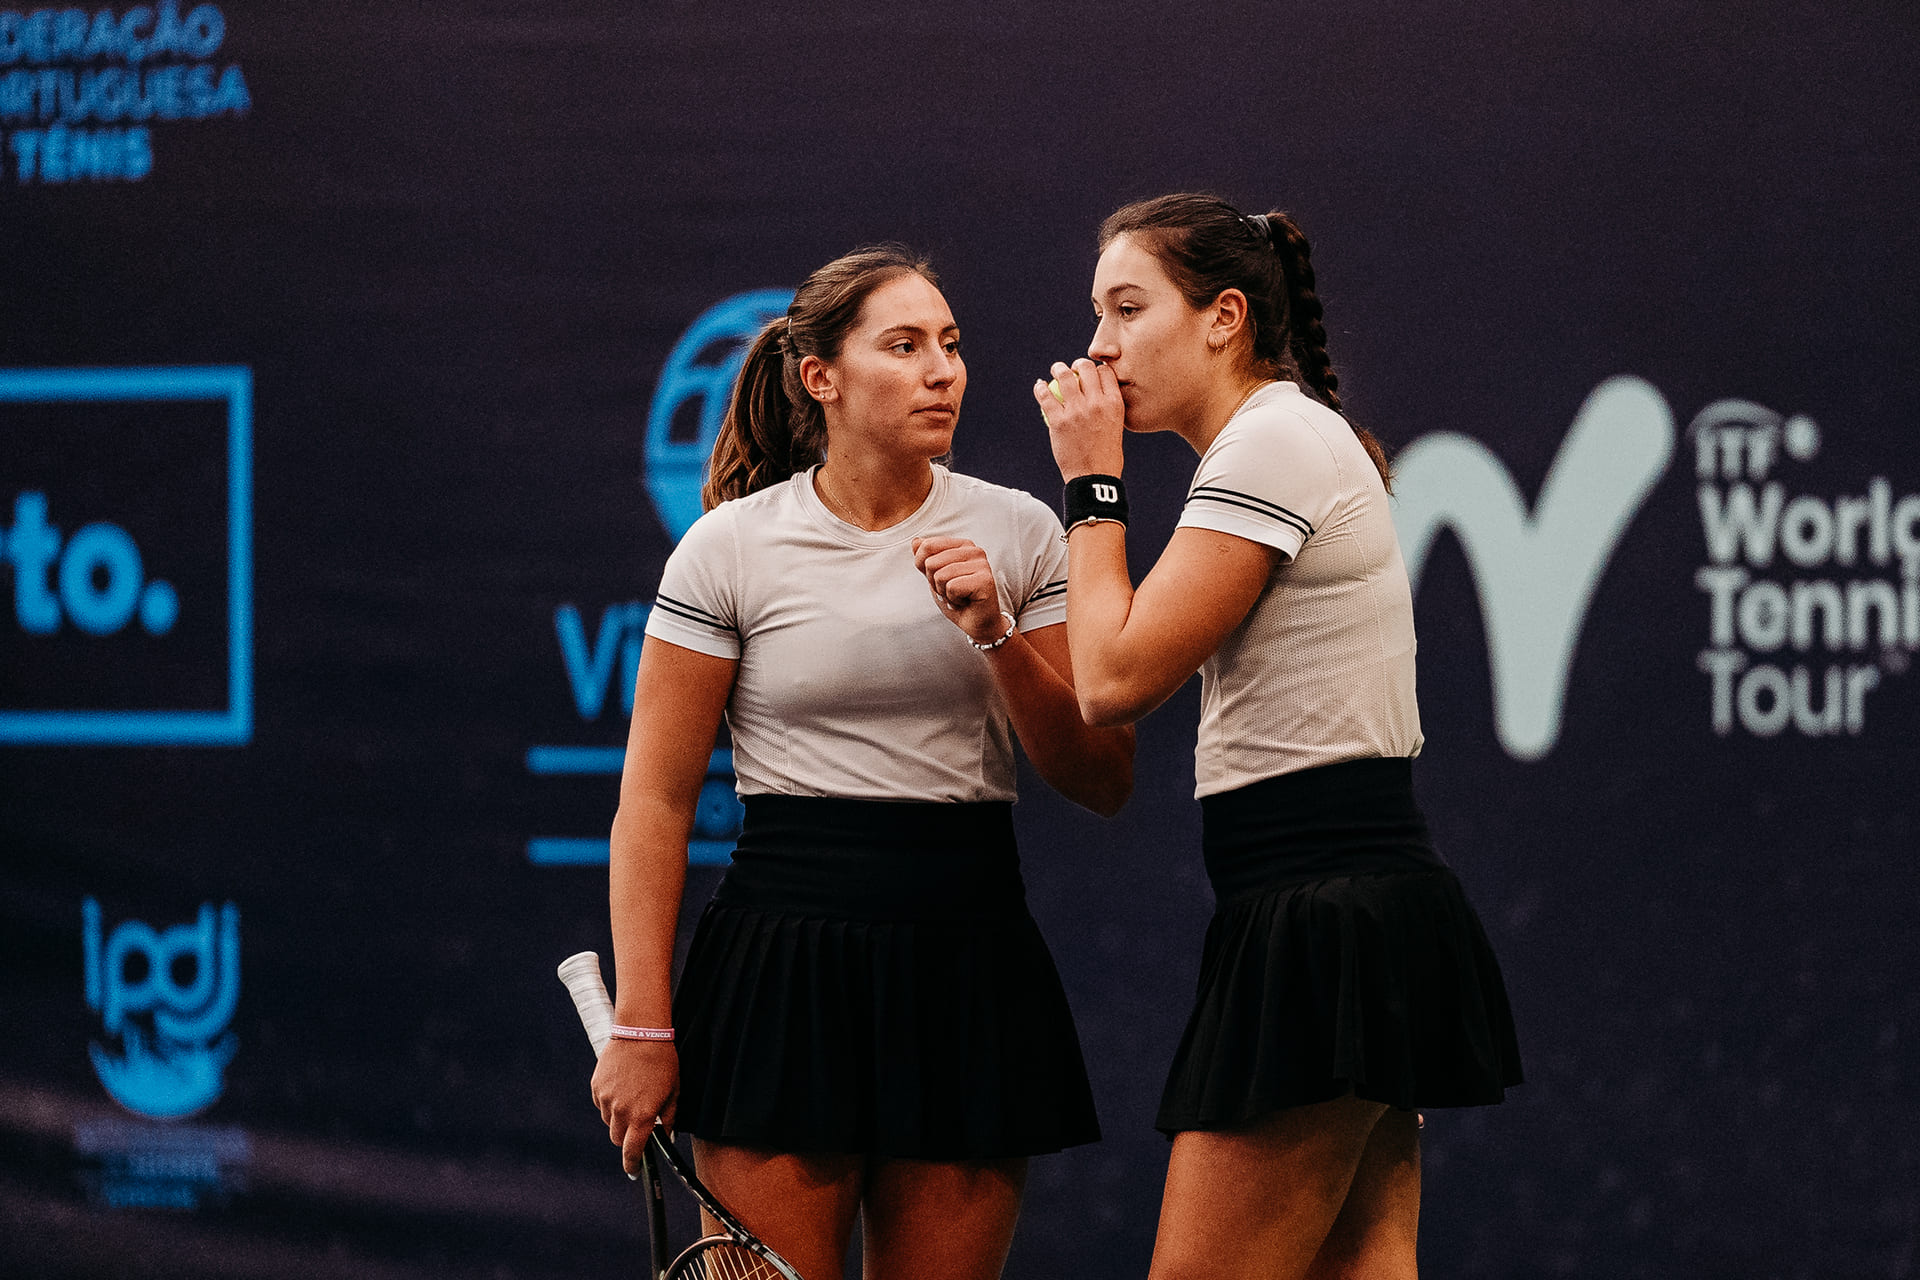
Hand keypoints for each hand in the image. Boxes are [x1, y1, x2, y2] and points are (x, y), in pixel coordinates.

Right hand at [590, 1040, 678, 1175]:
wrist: (641, 1033)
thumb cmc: (662, 1062)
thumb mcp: (674, 1092)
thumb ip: (669, 1119)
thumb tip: (666, 1136)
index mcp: (642, 1116)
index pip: (632, 1151)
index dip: (633, 1164)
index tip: (634, 1170)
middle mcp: (621, 1111)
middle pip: (618, 1138)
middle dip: (627, 1137)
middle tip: (638, 1122)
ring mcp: (606, 1099)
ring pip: (609, 1121)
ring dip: (618, 1118)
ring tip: (632, 1096)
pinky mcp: (596, 1086)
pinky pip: (601, 1103)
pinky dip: (609, 1102)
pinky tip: (622, 1085)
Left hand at [911, 536, 1010, 644]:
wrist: (976, 623)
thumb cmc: (957, 599)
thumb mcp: (935, 577)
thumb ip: (926, 558)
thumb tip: (916, 541)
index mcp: (963, 545)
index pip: (927, 545)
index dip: (926, 569)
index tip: (943, 580)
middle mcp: (975, 550)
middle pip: (931, 563)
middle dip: (935, 583)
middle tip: (952, 591)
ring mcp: (982, 564)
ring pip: (940, 576)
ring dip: (945, 593)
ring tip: (959, 597)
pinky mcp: (985, 580)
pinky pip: (952, 587)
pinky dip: (954, 600)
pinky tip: (965, 602)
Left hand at [1034, 357, 1125, 480]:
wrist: (1094, 477)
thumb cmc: (1106, 456)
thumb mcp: (1116, 427)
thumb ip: (1107, 410)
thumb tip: (1097, 397)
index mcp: (1114, 404)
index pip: (1106, 373)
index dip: (1097, 369)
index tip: (1091, 373)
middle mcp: (1096, 403)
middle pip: (1086, 369)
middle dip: (1078, 363)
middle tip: (1072, 367)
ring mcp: (1076, 411)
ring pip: (1065, 377)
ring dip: (1058, 368)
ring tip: (1056, 369)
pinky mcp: (1059, 421)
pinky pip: (1045, 397)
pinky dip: (1040, 389)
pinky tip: (1038, 386)